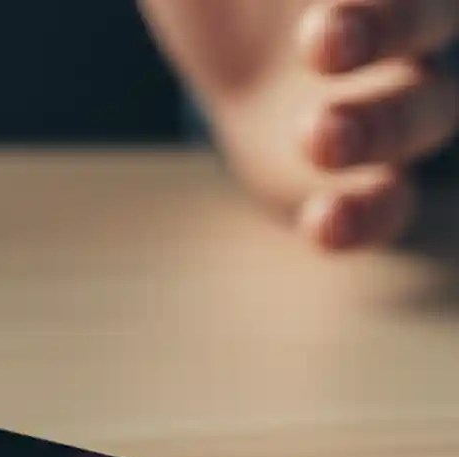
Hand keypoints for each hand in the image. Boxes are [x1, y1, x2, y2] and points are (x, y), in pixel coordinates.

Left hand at [145, 0, 458, 250]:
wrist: (233, 50)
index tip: (321, 3)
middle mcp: (401, 27)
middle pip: (431, 24)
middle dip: (385, 30)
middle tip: (320, 42)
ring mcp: (387, 105)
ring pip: (424, 117)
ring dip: (379, 127)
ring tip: (318, 137)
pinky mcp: (358, 177)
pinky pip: (388, 202)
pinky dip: (367, 217)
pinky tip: (322, 226)